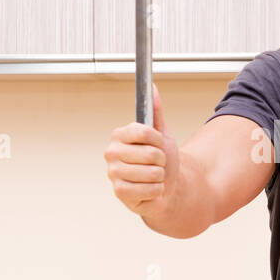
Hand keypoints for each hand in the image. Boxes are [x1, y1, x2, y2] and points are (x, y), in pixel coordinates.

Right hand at [104, 83, 179, 217]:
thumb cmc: (162, 160)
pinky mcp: (119, 192)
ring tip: (154, 176)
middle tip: (157, 163)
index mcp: (120, 135)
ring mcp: (113, 173)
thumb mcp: (162, 133)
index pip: (143, 131)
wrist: (167, 186)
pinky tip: (151, 189)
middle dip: (162, 160)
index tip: (159, 144)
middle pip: (150, 154)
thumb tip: (152, 88)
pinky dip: (157, 190)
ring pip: (151, 173)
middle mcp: (112, 152)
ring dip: (160, 176)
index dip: (158, 140)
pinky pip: (148, 189)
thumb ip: (155, 110)